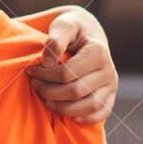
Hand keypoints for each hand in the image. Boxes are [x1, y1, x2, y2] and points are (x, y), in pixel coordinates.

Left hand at [26, 7, 117, 123]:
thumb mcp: (63, 25)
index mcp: (98, 52)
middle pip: (75, 91)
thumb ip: (56, 40)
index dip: (45, 75)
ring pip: (88, 106)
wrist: (87, 33)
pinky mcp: (110, 95)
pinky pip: (101, 113)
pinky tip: (67, 113)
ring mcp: (111, 85)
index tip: (30, 71)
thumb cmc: (71, 29)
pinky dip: (85, 118)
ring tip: (46, 99)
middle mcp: (108, 70)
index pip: (67, 73)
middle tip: (34, 85)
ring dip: (63, 107)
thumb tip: (49, 63)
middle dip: (49, 91)